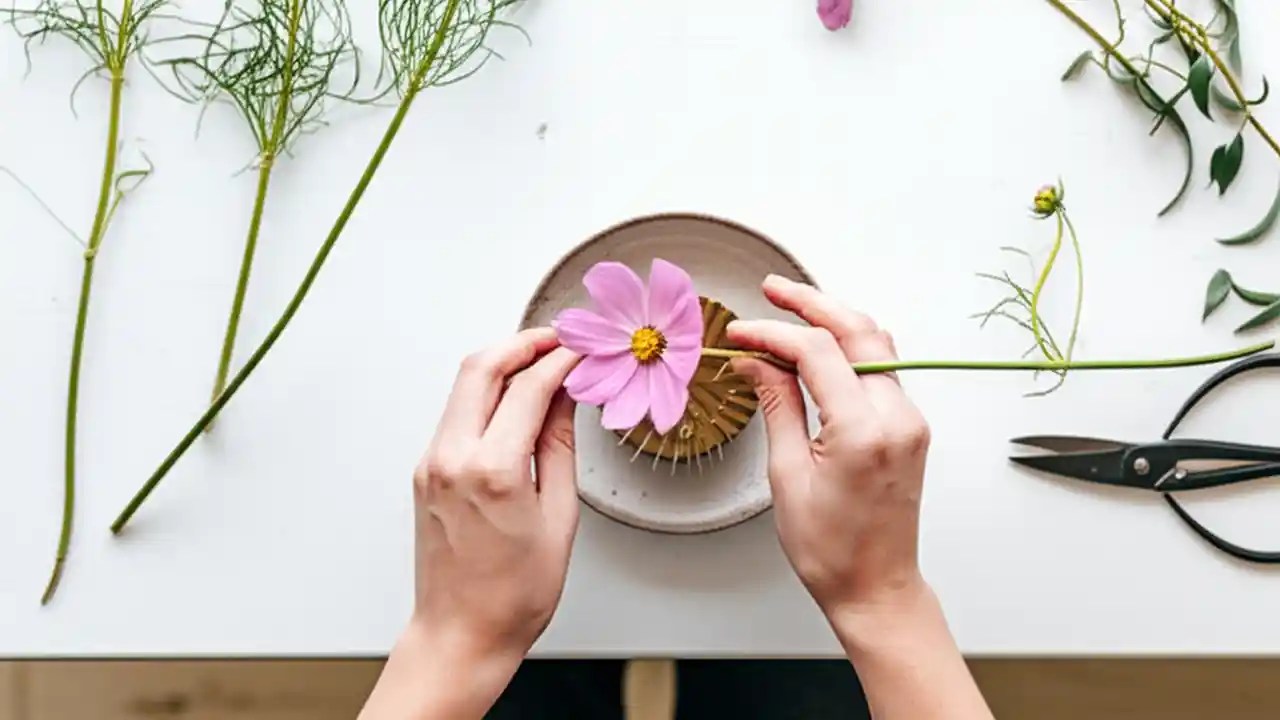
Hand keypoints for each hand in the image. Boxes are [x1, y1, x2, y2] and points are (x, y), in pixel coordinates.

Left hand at [361, 328, 580, 719]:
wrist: (461, 633)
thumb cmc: (513, 594)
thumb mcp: (559, 516)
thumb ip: (558, 445)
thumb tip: (566, 397)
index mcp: (491, 471)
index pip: (528, 388)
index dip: (561, 360)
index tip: (583, 351)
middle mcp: (451, 459)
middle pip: (481, 367)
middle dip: (522, 343)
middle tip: (559, 340)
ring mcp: (431, 463)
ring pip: (463, 385)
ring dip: (502, 364)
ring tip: (542, 364)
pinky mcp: (425, 471)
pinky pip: (456, 414)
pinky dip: (487, 394)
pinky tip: (516, 400)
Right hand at [726, 276, 929, 618]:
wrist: (875, 587)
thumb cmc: (831, 550)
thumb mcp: (788, 475)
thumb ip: (777, 406)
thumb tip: (756, 362)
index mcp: (864, 432)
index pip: (817, 352)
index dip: (773, 333)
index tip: (740, 332)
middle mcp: (897, 419)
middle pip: (858, 331)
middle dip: (812, 304)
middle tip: (772, 289)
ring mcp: (910, 421)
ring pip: (876, 344)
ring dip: (834, 320)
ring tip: (791, 309)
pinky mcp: (910, 427)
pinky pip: (881, 370)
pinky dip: (848, 350)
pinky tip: (817, 349)